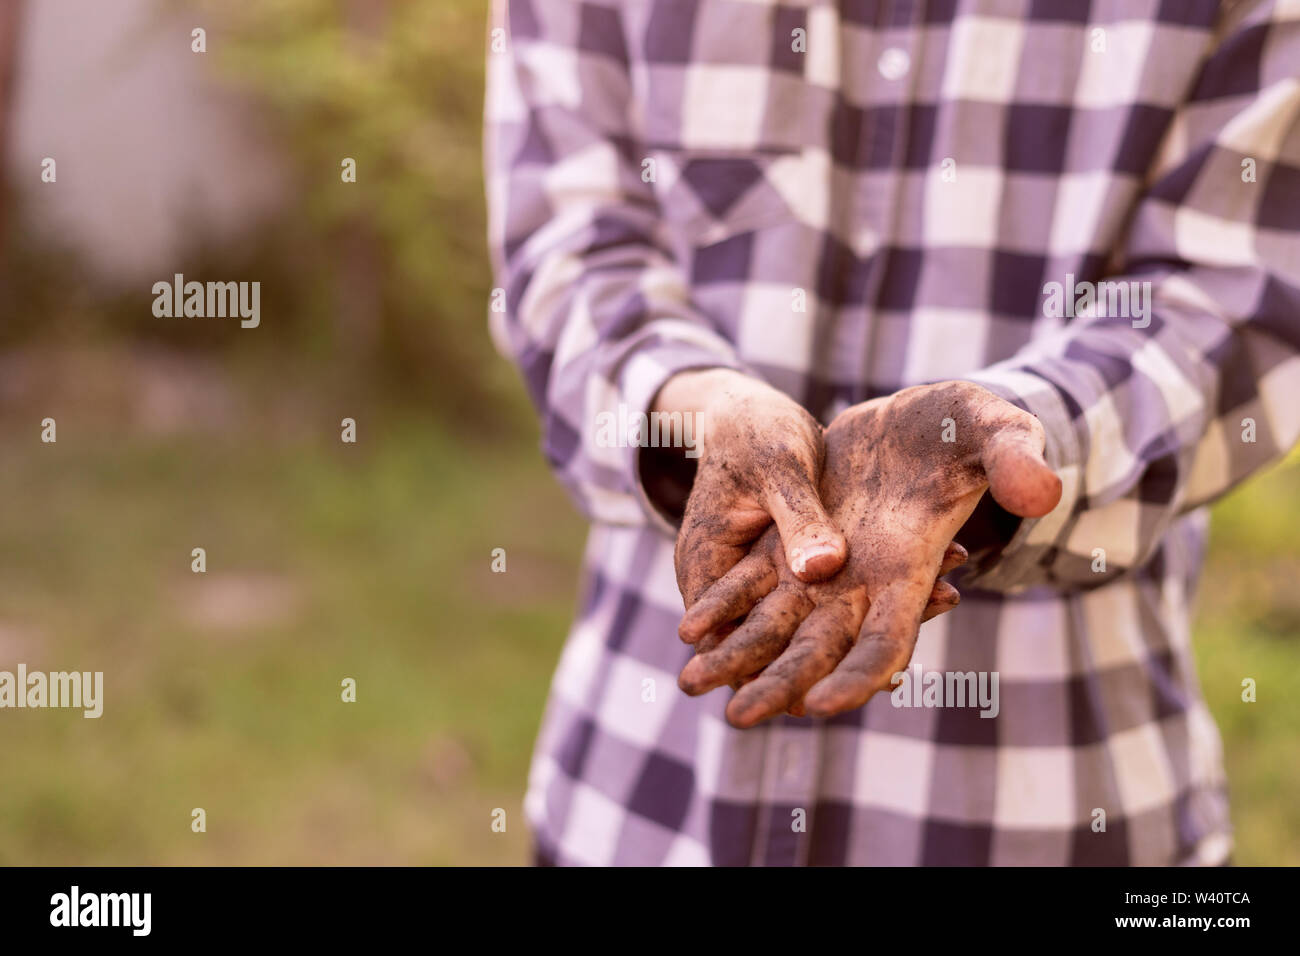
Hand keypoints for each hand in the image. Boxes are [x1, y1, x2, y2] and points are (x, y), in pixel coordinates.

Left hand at [677, 381, 1061, 727]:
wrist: (918, 413)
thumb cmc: (970, 423)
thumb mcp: (994, 427)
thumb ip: (1016, 459)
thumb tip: (1042, 495)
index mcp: (912, 564)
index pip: (889, 639)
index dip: (858, 675)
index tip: (820, 706)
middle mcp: (867, 578)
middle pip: (821, 647)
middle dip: (780, 684)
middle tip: (738, 718)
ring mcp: (829, 562)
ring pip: (777, 621)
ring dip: (739, 653)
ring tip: (691, 681)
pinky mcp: (797, 538)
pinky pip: (754, 580)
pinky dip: (725, 603)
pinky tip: (690, 625)